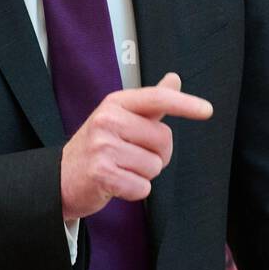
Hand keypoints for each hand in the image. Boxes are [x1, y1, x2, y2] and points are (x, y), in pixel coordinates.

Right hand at [59, 72, 211, 218]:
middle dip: (157, 155)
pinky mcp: (101, 173)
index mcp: (115, 103)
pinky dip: (134, 190)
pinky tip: (116, 183)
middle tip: (132, 157)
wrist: (61, 178)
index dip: (185, 104)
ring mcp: (102, 146)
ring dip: (144, 174)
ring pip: (155, 166)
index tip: (207, 110)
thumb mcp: (120, 117)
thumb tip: (174, 79)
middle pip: (164, 139)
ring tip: (121, 169)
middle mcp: (107, 120)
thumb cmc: (98, 147)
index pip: (157, 98)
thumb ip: (151, 102)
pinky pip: (142, 187)